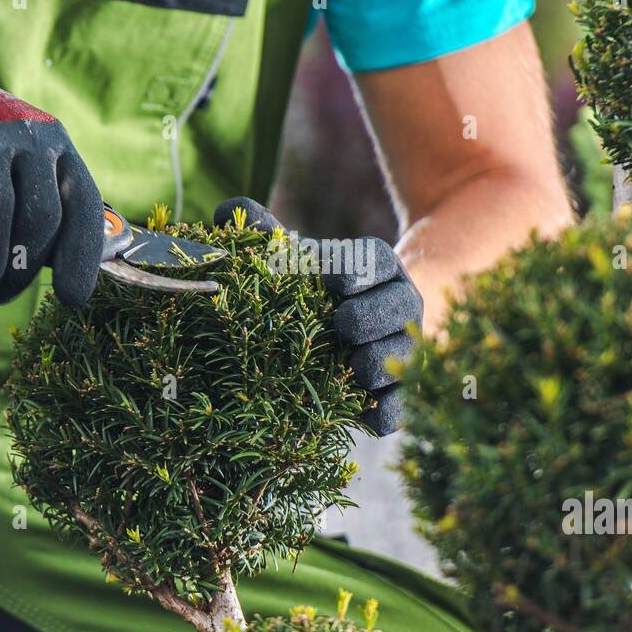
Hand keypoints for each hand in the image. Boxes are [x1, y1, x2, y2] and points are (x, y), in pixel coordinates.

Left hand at [214, 198, 420, 435]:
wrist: (351, 331)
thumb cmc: (312, 287)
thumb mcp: (291, 258)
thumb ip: (262, 234)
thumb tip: (226, 212)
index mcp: (376, 267)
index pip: (374, 260)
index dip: (355, 269)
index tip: (328, 279)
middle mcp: (398, 305)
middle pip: (400, 307)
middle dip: (373, 316)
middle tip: (342, 325)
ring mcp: (402, 348)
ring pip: (405, 354)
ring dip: (382, 361)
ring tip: (355, 367)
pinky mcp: (397, 391)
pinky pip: (402, 401)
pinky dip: (389, 409)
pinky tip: (372, 419)